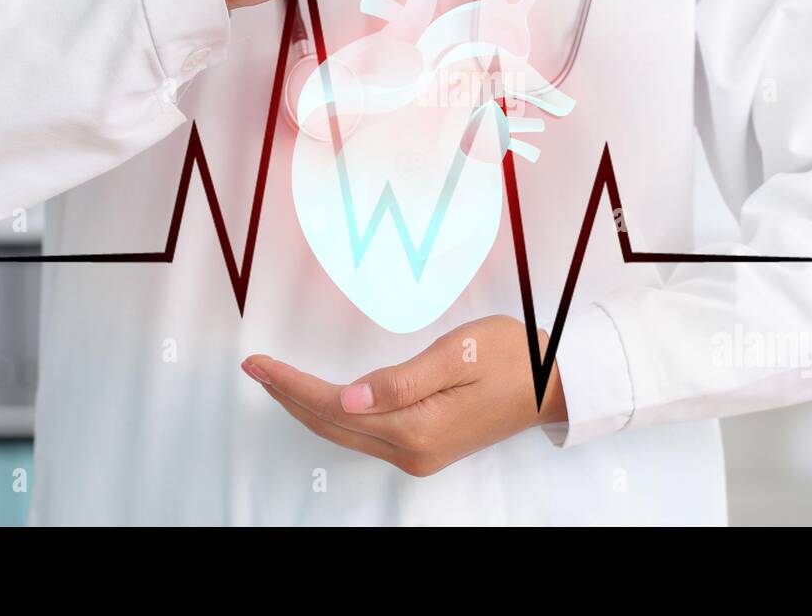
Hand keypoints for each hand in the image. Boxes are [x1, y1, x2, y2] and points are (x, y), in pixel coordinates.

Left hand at [241, 315, 566, 476]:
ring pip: (346, 432)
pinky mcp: (425, 448)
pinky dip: (334, 415)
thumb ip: (399, 380)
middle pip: (333, 425)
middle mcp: (412, 451)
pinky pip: (365, 434)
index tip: (260, 364)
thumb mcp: (458, 356)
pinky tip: (321, 400)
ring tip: (275, 380)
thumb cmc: (512, 359)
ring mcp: (419, 454)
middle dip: (290, 397)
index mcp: (417, 428)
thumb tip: (346, 398)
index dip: (293, 385)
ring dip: (307, 407)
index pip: (336, 406)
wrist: (555, 385)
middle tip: (255, 368)